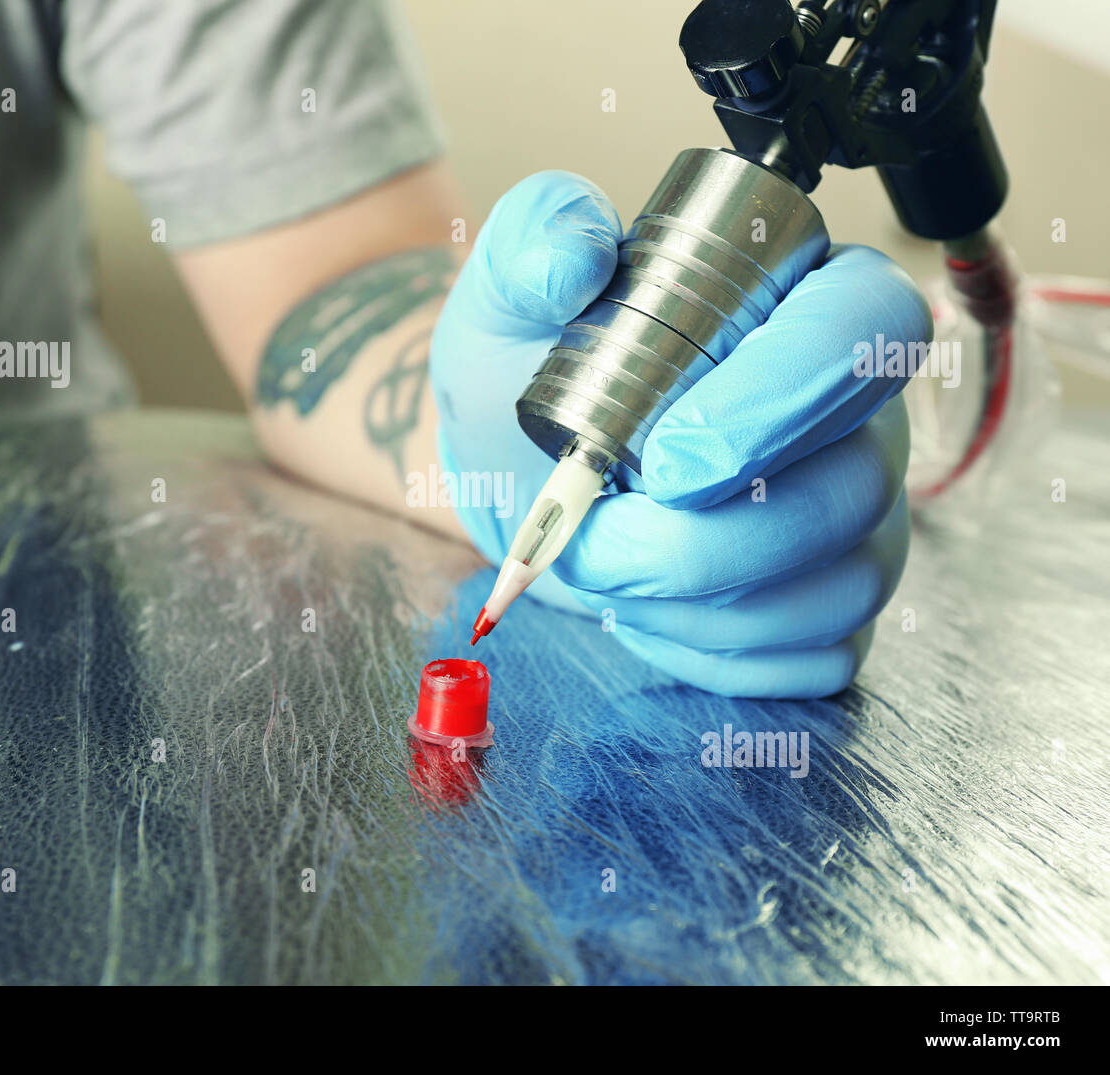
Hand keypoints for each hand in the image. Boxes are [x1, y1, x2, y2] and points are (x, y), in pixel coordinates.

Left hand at [430, 171, 931, 697]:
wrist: (521, 471)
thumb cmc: (529, 375)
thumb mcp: (506, 295)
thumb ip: (533, 240)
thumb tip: (577, 252)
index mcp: (800, 305)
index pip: (865, 329)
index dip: (781, 402)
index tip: (663, 460)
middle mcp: (853, 415)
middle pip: (854, 484)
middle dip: (706, 541)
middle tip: (594, 541)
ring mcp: (857, 519)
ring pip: (839, 584)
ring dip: (699, 605)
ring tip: (608, 571)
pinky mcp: (833, 607)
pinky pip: (816, 657)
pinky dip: (714, 653)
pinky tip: (649, 615)